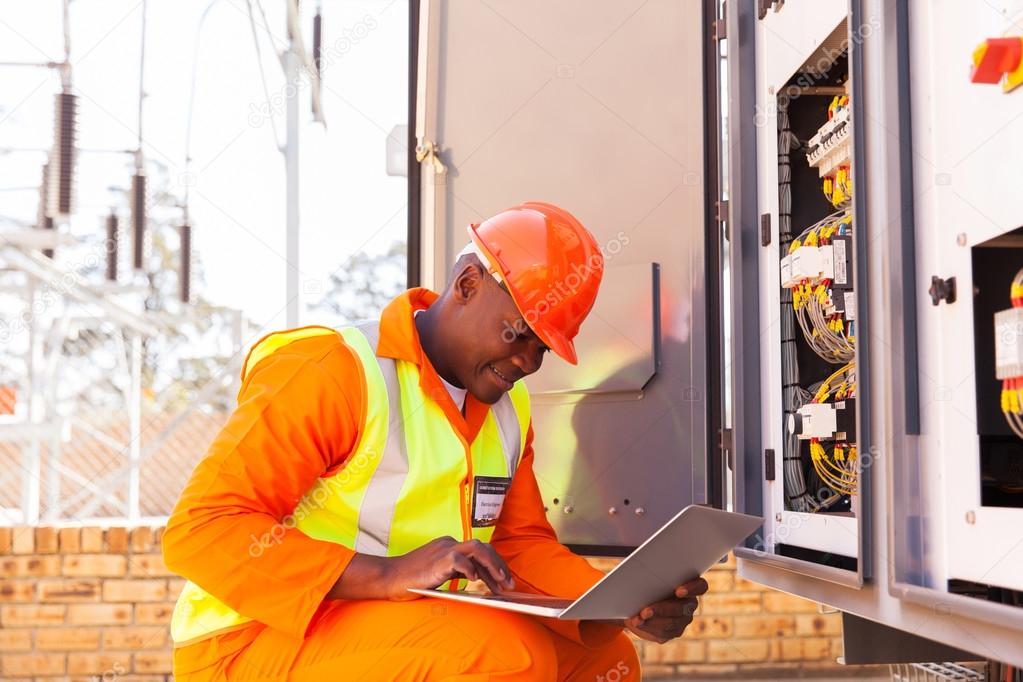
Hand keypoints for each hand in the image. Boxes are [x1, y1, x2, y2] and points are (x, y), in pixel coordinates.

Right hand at [384, 536, 515, 599]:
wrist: (388, 577)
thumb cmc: (411, 579)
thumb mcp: (438, 573)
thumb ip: (455, 572)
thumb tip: (479, 581)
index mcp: (449, 546)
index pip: (480, 551)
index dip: (495, 566)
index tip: (504, 582)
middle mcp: (449, 543)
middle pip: (484, 548)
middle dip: (500, 566)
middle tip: (510, 585)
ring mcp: (444, 549)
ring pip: (478, 549)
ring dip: (493, 566)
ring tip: (501, 583)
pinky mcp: (438, 560)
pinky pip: (460, 560)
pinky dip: (471, 570)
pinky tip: (475, 581)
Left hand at [624, 577, 707, 643]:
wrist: (637, 601)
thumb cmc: (645, 582)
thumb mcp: (647, 576)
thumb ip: (650, 574)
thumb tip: (639, 575)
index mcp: (690, 584)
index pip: (701, 586)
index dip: (693, 589)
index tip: (678, 591)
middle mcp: (690, 603)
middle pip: (682, 608)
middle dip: (662, 610)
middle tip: (646, 611)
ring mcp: (683, 619)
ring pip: (671, 623)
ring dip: (652, 621)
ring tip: (637, 618)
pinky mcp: (673, 632)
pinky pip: (663, 633)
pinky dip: (648, 627)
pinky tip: (637, 623)